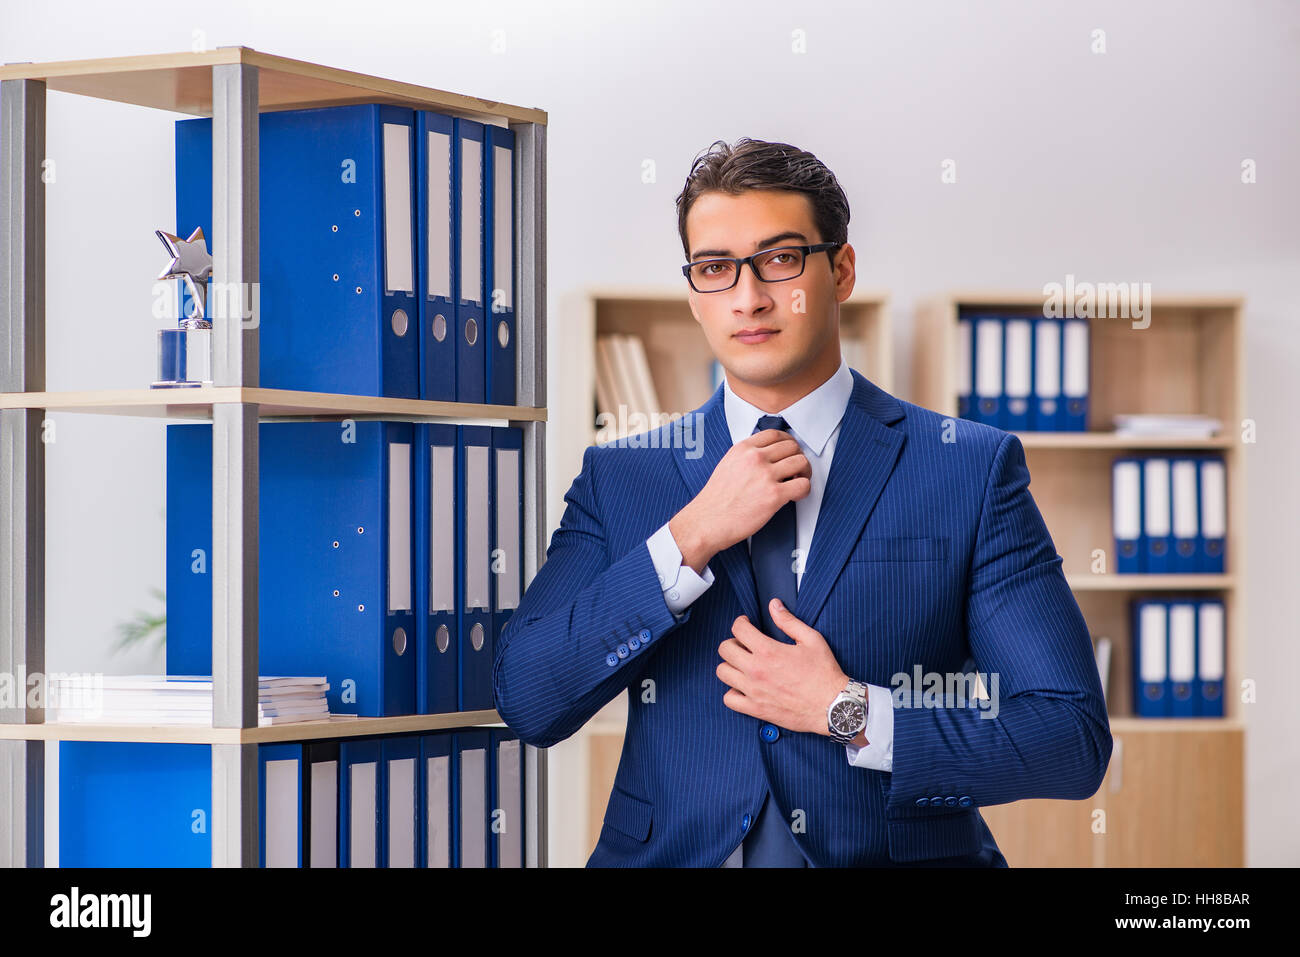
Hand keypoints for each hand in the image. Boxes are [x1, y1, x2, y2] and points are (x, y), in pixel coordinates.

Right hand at [670, 428, 810, 574]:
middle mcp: (755, 458)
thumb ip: (747, 456)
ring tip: (797, 483)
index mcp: (743, 449)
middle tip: (796, 471)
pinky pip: (803, 485)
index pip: (775, 434)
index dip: (787, 443)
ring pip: (801, 462)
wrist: (707, 522)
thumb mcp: (727, 465)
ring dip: (804, 473)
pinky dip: (804, 490)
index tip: (789, 453)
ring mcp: (765, 476)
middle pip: (792, 447)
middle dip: (797, 458)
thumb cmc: (716, 499)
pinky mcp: (774, 495)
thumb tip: (768, 455)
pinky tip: (795, 496)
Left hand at [716, 597, 847, 735]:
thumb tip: (774, 605)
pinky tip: (744, 686)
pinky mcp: (755, 709)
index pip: (738, 629)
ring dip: (730, 665)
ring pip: (722, 672)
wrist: (832, 706)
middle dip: (733, 642)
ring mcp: (753, 691)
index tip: (746, 624)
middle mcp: (756, 670)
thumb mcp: (812, 640)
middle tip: (744, 644)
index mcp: (768, 651)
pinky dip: (732, 692)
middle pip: (725, 649)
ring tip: (743, 664)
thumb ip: (789, 621)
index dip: (741, 622)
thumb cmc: (824, 673)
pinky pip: (729, 699)